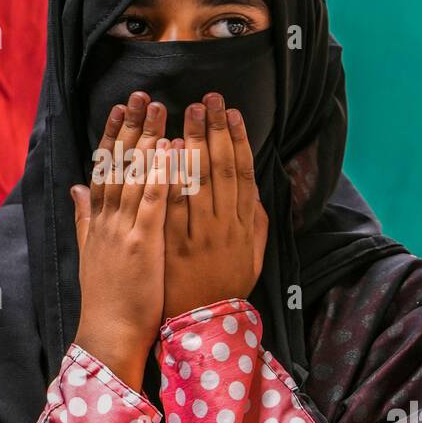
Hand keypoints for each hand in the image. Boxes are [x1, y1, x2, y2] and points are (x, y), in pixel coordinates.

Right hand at [70, 92, 170, 390]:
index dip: (113, 135)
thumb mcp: (90, 250)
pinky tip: (170, 149)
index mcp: (98, 219)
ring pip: (136, 175)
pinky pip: (154, 202)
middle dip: (132, 126)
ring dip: (148, 139)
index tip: (121, 107)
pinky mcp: (143, 244)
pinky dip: (161, 174)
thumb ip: (84, 217)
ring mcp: (125, 229)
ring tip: (159, 108)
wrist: (108, 333)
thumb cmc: (106, 297)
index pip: (105, 167)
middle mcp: (108, 218)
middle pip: (120, 163)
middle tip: (142, 94)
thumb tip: (76, 189)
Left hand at [163, 92, 267, 320]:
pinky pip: (169, 204)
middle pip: (219, 168)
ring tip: (187, 112)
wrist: (201, 323)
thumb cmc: (227, 285)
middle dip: (214, 130)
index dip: (238, 140)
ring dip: (192, 142)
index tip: (232, 112)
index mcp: (243, 225)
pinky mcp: (171, 244)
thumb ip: (256, 220)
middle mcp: (223, 225)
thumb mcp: (253, 255)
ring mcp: (196, 234)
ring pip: (195, 180)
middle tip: (207, 99)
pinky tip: (165, 149)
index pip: (242, 172)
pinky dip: (168, 174)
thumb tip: (254, 188)